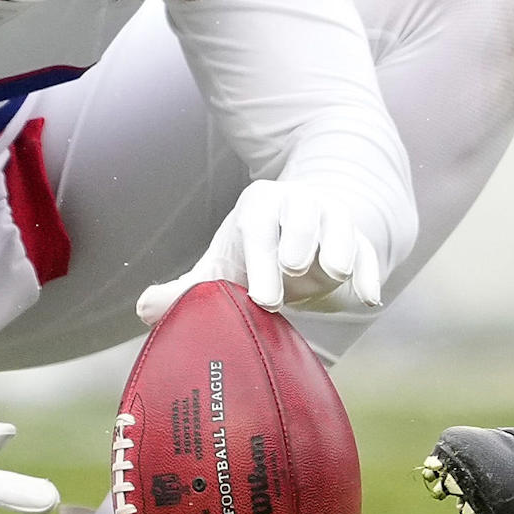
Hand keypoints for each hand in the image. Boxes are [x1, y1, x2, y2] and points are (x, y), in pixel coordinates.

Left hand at [142, 177, 384, 322]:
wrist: (302, 222)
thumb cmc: (254, 251)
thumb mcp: (222, 265)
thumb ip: (187, 289)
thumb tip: (144, 310)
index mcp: (260, 206)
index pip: (260, 229)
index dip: (261, 262)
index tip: (261, 300)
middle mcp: (299, 203)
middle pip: (303, 216)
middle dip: (297, 244)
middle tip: (290, 272)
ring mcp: (332, 216)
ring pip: (339, 225)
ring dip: (336, 249)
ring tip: (331, 274)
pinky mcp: (359, 236)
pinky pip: (367, 250)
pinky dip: (369, 272)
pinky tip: (368, 298)